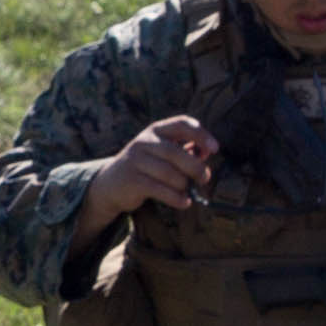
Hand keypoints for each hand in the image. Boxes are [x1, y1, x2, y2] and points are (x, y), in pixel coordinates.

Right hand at [71, 114, 217, 241]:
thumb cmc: (146, 166)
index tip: (215, 149)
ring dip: (184, 185)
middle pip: (175, 152)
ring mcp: (135, 160)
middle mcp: (144, 142)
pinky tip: (184, 202)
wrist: (110, 183)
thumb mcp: (161, 152)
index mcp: (156, 130)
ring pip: (169, 173)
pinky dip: (176, 198)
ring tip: (188, 191)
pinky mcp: (132, 180)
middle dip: (195, 167)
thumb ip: (184, 150)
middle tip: (205, 178)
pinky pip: (159, 190)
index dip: (201, 134)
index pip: (181, 124)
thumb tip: (206, 153)